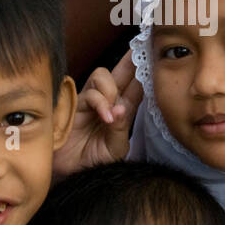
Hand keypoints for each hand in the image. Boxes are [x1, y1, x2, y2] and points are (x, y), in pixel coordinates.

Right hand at [53, 51, 142, 178]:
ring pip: (101, 76)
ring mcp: (90, 102)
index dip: (144, 71)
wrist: (72, 174)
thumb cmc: (95, 162)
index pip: (136, 86)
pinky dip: (99, 103)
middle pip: (119, 73)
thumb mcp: (115, 149)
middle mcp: (108, 102)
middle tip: (138, 50)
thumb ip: (121, 129)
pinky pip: (88, 94)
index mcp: (122, 111)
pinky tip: (106, 118)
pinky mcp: (74, 105)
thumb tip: (121, 108)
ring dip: (110, 90)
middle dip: (129, 60)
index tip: (153, 54)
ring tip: (112, 114)